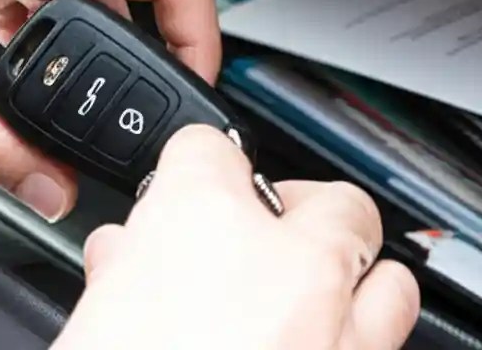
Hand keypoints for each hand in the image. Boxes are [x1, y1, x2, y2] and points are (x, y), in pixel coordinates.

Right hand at [55, 125, 420, 349]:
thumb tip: (126, 262)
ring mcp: (337, 336)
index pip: (208, 151)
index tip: (190, 193)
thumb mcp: (91, 327)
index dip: (198, 173)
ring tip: (318, 309)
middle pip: (329, 200)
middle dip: (304, 219)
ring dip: (361, 291)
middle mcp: (285, 267)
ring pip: (391, 280)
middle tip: (266, 247)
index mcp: (196, 228)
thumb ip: (123, 282)